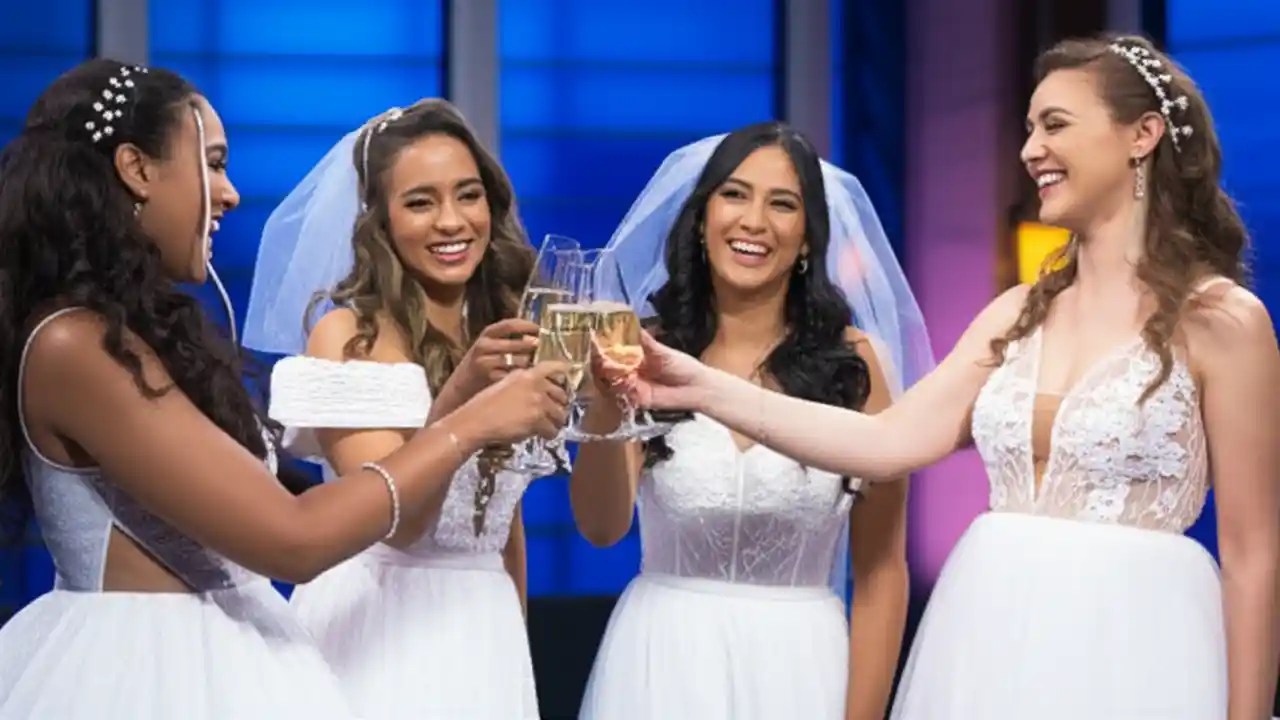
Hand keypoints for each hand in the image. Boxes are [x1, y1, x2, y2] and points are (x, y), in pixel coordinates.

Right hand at [454, 361, 571, 444]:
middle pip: (562, 394)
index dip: (564, 373)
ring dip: (556, 422)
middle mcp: (536, 384)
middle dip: (560, 406)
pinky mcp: (538, 419)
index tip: (566, 381)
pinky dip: (549, 434)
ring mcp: (538, 401)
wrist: (476, 420)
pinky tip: (543, 435)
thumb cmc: (484, 405)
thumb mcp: (505, 383)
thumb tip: (540, 390)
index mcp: (528, 374)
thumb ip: (524, 383)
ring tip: (549, 427)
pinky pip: (552, 429)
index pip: (555, 367)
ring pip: (560, 414)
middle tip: (554, 413)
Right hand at [455, 318, 539, 394]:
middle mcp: (483, 345)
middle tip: (541, 346)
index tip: (539, 327)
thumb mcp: (491, 346)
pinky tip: (526, 377)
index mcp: (486, 334)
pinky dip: (520, 376)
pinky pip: (510, 375)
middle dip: (529, 344)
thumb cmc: (482, 363)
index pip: (508, 325)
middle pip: (513, 343)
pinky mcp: (487, 378)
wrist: (460, 385)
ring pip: (514, 360)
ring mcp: (484, 362)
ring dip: (527, 362)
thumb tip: (535, 337)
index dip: (525, 325)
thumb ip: (509, 340)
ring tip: (536, 363)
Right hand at [595, 330, 707, 410]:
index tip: (594, 335)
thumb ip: (646, 341)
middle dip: (601, 359)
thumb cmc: (682, 366)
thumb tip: (631, 323)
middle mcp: (631, 370)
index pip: (616, 349)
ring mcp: (632, 385)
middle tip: (591, 351)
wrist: (697, 388)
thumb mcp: (662, 350)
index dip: (605, 344)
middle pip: (610, 365)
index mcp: (637, 356)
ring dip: (605, 373)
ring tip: (598, 363)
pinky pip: (622, 394)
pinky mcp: (635, 399)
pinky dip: (616, 387)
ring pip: (612, 380)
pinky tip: (611, 379)